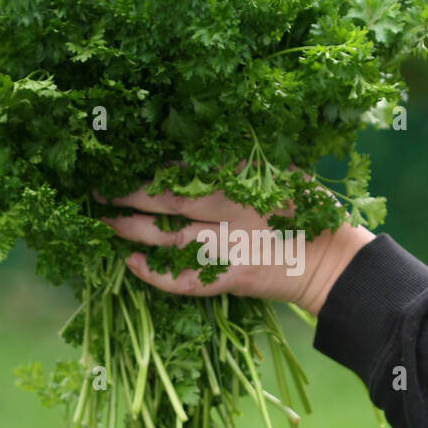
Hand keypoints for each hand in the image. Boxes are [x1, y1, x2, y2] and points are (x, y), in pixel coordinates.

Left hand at [99, 183, 374, 315]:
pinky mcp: (229, 278)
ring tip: (103, 222)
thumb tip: (204, 146)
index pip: (184, 169)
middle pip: (166, 200)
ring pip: (167, 236)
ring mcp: (227, 246)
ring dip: (130, 228)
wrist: (332, 261)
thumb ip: (245, 163)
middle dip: (127, 194)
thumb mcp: (282, 173)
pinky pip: (184, 280)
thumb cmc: (308, 212)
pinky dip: (154, 275)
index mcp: (242, 180)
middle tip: (95, 190)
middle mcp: (230, 210)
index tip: (120, 160)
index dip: (149, 168)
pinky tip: (130, 263)